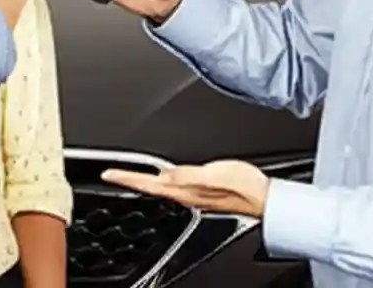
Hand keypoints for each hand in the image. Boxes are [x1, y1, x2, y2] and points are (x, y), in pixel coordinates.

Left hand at [101, 160, 270, 217]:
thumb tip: (165, 174)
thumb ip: (188, 175)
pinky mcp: (201, 191)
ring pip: (159, 187)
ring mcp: (193, 195)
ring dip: (143, 180)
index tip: (108, 174)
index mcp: (184, 191)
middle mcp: (185, 195)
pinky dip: (161, 180)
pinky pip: (173, 186)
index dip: (127, 178)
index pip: (148, 184)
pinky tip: (161, 176)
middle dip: (130, 179)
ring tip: (129, 174)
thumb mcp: (215, 175)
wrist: (263, 197)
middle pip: (149, 187)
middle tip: (112, 174)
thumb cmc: (244, 186)